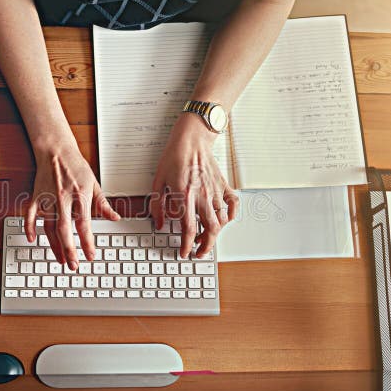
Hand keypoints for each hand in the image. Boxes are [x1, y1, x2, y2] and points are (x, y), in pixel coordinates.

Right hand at [25, 141, 119, 270]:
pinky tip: (33, 239)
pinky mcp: (36, 197)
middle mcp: (63, 199)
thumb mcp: (94, 183)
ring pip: (48, 227)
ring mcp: (48, 198)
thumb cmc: (76, 166)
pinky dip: (30, 227)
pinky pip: (31, 215)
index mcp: (80, 196)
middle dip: (69, 250)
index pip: (84, 224)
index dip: (87, 242)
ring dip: (54, 245)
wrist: (56, 150)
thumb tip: (114, 217)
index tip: (90, 256)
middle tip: (73, 266)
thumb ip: (103, 204)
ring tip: (60, 259)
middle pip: (64, 230)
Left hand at [150, 113, 238, 257]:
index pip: (189, 228)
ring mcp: (215, 190)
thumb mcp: (158, 180)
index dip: (187, 245)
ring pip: (222, 220)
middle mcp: (202, 195)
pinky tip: (224, 220)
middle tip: (198, 252)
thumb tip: (159, 224)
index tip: (184, 252)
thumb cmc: (174, 156)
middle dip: (205, 246)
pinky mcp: (223, 184)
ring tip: (207, 238)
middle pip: (210, 229)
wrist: (192, 138)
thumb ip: (158, 205)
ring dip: (216, 234)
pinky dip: (231, 215)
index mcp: (184, 195)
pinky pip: (233, 204)